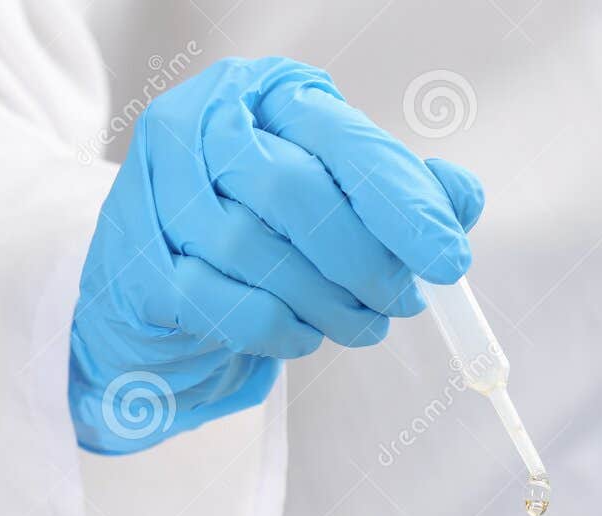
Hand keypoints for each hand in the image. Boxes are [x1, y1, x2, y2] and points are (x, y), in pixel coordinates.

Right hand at [69, 56, 483, 453]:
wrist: (159, 285)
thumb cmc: (264, 228)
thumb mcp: (335, 191)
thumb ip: (399, 190)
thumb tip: (462, 198)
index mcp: (261, 95)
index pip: (341, 140)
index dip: (402, 203)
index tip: (450, 260)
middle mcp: (197, 126)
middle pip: (294, 192)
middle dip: (365, 261)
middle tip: (401, 303)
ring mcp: (155, 194)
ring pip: (258, 253)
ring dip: (329, 305)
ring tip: (362, 325)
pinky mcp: (138, 265)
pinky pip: (227, 306)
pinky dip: (283, 332)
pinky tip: (303, 335)